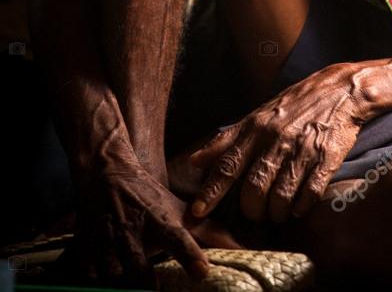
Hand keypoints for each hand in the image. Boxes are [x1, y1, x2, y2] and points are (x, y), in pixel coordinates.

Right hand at [69, 146, 238, 284]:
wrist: (106, 172)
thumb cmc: (150, 198)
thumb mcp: (179, 210)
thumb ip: (210, 233)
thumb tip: (243, 250)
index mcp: (161, 220)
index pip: (179, 238)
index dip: (190, 256)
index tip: (202, 273)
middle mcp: (135, 230)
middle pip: (139, 268)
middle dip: (146, 283)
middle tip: (156, 291)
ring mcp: (108, 240)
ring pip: (114, 277)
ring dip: (122, 284)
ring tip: (130, 285)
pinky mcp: (86, 249)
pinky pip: (92, 278)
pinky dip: (99, 282)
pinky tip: (108, 281)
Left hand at [189, 62, 367, 224]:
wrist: (340, 90)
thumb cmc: (294, 105)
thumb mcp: (258, 115)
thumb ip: (227, 140)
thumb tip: (194, 161)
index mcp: (256, 128)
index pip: (227, 164)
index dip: (211, 191)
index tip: (198, 212)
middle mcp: (276, 139)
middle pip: (253, 189)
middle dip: (251, 210)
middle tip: (256, 213)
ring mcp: (301, 149)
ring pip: (280, 197)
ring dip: (276, 213)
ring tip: (277, 212)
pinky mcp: (326, 159)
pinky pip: (309, 195)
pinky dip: (301, 207)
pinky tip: (299, 205)